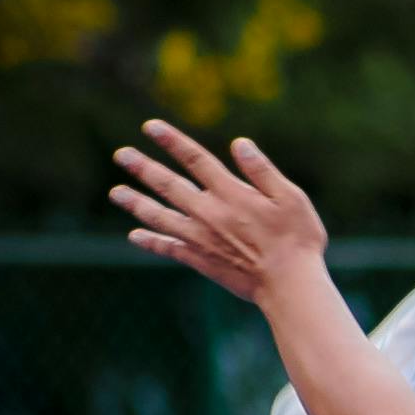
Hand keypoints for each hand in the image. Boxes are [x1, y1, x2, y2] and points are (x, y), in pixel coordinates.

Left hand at [110, 122, 327, 304]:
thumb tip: (239, 143)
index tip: (151, 127)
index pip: (196, 160)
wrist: (290, 286)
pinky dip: (151, 241)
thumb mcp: (291, 198)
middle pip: (169, 186)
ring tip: (116, 193)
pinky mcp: (201, 260)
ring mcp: (201, 238)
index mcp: (231, 193)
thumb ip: (262, 171)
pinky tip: (134, 235)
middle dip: (143, 168)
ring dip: (136, 203)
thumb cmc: (298, 241)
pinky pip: (169, 248)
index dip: (173, 142)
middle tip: (121, 154)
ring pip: (161, 216)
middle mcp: (209, 213)